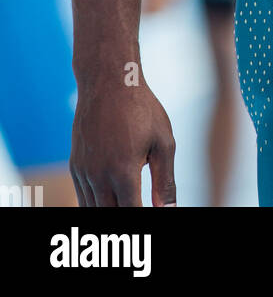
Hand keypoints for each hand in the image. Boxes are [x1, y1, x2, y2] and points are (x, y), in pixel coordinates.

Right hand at [70, 80, 176, 206]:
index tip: (153, 215)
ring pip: (93, 210)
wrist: (108, 81)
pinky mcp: (75, 166)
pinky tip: (110, 203)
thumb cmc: (142, 109)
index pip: (131, 213)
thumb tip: (168, 210)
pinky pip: (83, 197)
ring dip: (109, 213)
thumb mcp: (163, 142)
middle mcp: (98, 175)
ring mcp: (83, 172)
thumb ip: (165, 180)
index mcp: (123, 171)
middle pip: (109, 216)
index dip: (143, 220)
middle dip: (125, 218)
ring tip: (127, 205)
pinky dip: (96, 205)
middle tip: (139, 208)